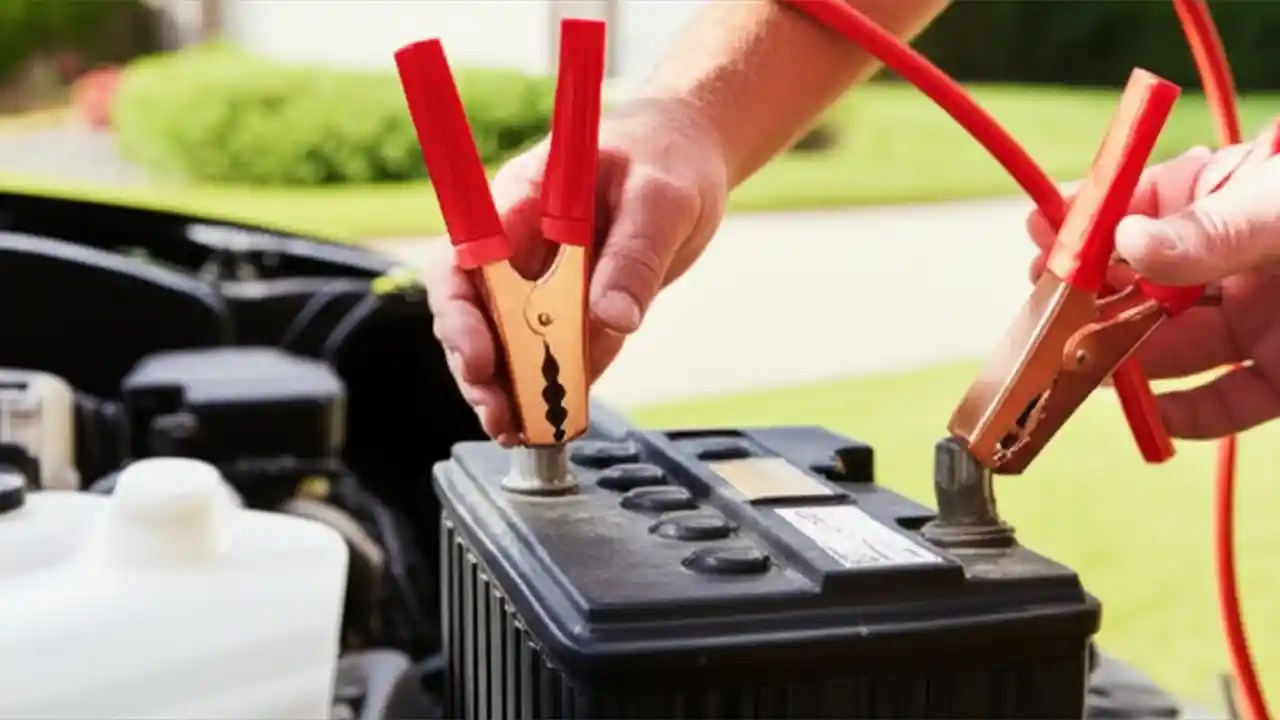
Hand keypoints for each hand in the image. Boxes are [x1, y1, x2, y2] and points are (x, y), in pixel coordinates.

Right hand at [424, 97, 728, 444]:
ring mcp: (546, 280)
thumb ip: (635, 254)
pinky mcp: (576, 309)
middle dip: (477, 366)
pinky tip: (559, 424)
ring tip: (520, 431)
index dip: (461, 310)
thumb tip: (613, 319)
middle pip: (475, 309)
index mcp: (524, 201)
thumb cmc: (668, 156)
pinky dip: (555, 391)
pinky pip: (558, 354)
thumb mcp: (662, 198)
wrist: (691, 154)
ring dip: (508, 388)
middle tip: (499, 412)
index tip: (479, 356)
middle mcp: (522, 244)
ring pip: (508, 340)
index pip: (469, 257)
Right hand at [1026, 132, 1279, 439]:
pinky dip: (1187, 417)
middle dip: (1092, 303)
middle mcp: (1234, 263)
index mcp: (1231, 200)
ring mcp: (1257, 322)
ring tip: (1079, 371)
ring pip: (1171, 349)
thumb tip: (1123, 245)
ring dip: (1123, 362)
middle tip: (1044, 315)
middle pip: (1141, 287)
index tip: (1037, 232)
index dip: (1087, 222)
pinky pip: (1226, 404)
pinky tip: (1153, 416)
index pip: (1141, 206)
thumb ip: (1209, 230)